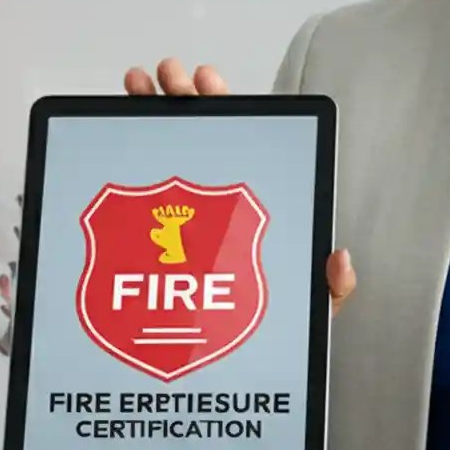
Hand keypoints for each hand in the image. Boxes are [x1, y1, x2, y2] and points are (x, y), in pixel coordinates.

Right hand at [123, 58, 356, 316]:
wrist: (220, 373)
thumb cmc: (270, 337)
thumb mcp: (308, 314)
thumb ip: (331, 290)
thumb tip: (339, 258)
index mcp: (253, 209)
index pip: (242, 144)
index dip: (226, 108)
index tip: (208, 82)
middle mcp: (216, 207)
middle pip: (201, 135)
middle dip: (182, 98)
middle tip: (168, 76)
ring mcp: (180, 220)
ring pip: (164, 152)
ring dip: (149, 111)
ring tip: (136, 84)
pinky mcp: (146, 242)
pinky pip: (134, 194)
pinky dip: (120, 156)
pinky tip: (109, 130)